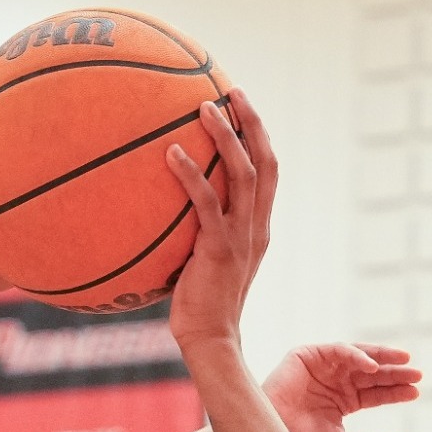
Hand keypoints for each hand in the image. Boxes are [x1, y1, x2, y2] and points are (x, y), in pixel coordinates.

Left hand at [166, 88, 276, 348]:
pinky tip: (169, 152)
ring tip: (205, 107)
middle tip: (232, 90)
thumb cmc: (199, 306)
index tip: (243, 106)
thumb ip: (197, 232)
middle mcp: (256, 228)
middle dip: (252, 123)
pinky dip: (190, 175)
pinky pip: (206, 203)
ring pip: (243, 175)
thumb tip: (163, 207)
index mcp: (258, 229)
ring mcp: (241, 238)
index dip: (260, 137)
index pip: (268, 174)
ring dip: (226, 137)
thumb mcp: (203, 261)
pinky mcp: (219, 249)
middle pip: (266, 164)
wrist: (210, 340)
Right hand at [263, 343, 420, 431]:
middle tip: (418, 375)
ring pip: (358, 358)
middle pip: (371, 374)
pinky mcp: (306, 356)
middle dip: (394, 373)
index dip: (395, 392)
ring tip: (405, 362)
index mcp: (341, 402)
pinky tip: (373, 367)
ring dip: (382, 358)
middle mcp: (333, 383)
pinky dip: (356, 356)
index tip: (416, 392)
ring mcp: (320, 368)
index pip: (374, 393)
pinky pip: (337, 350)